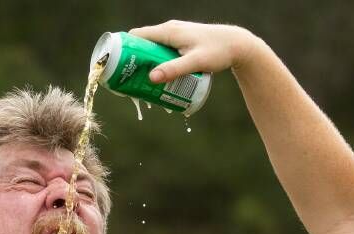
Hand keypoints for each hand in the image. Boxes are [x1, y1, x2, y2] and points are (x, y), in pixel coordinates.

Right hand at [128, 21, 262, 83]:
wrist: (238, 45)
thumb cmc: (218, 52)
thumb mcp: (195, 63)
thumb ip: (173, 69)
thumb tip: (151, 78)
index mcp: (168, 31)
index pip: (136, 36)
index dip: (123, 49)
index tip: (115, 66)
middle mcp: (169, 30)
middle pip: (142, 44)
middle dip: (133, 61)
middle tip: (128, 81)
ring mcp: (176, 35)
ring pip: (153, 49)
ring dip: (145, 64)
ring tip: (141, 83)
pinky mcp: (182, 42)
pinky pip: (162, 51)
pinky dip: (156, 62)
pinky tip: (159, 78)